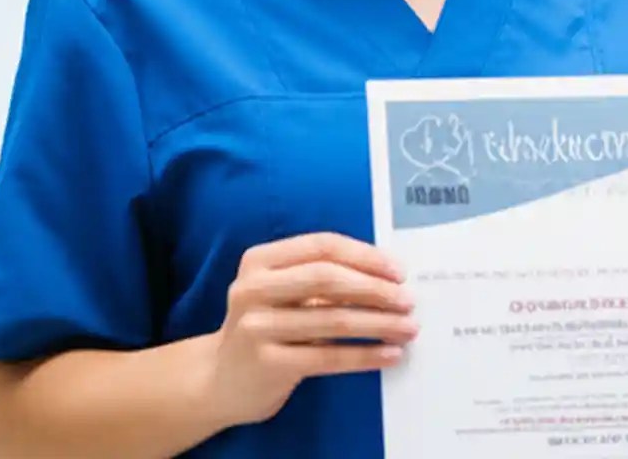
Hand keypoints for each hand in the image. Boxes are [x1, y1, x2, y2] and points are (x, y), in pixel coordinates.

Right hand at [206, 233, 416, 428]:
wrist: (219, 381)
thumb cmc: (264, 328)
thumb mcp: (280, 293)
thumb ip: (320, 279)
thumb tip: (386, 278)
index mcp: (260, 260)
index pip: (322, 246)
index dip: (365, 256)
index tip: (398, 271)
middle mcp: (253, 289)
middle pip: (328, 278)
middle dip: (376, 289)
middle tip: (408, 301)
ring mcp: (257, 327)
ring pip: (333, 319)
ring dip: (379, 323)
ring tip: (408, 328)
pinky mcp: (268, 364)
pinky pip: (328, 357)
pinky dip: (365, 355)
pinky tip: (389, 354)